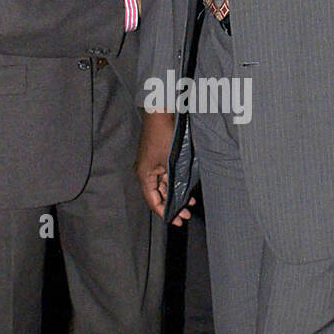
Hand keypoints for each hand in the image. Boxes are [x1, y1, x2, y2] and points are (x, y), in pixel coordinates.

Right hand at [135, 109, 194, 224]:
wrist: (160, 113)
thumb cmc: (164, 135)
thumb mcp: (170, 161)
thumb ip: (173, 180)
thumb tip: (179, 197)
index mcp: (145, 175)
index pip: (153, 200)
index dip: (164, 212)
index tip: (176, 220)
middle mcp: (146, 172)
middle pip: (158, 195)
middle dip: (172, 206)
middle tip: (185, 216)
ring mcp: (152, 166)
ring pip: (163, 187)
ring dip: (175, 196)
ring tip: (188, 206)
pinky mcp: (158, 160)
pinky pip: (166, 177)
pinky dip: (175, 185)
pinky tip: (187, 191)